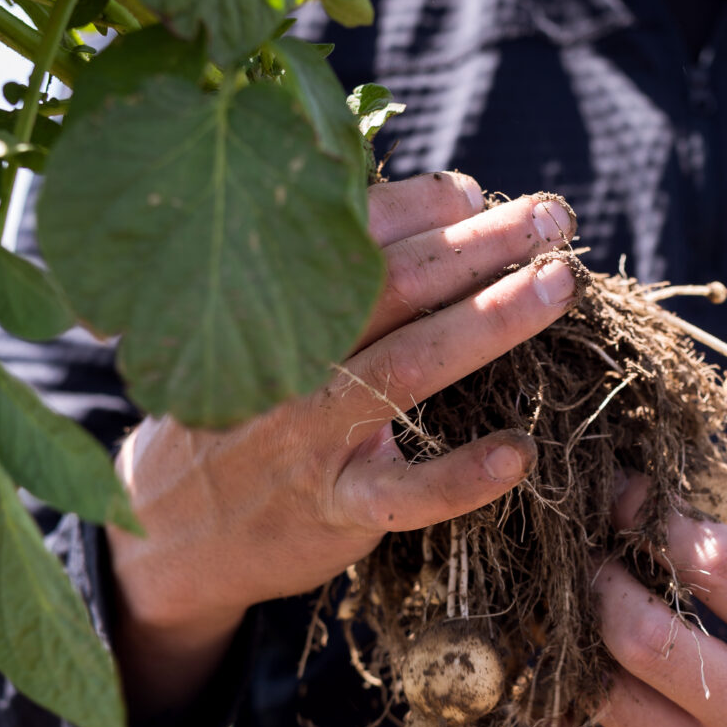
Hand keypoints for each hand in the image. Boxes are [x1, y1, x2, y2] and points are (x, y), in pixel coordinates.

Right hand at [106, 174, 577, 718]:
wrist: (170, 532)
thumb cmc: (247, 413)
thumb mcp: (272, 330)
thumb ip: (353, 266)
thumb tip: (457, 195)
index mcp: (275, 305)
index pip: (349, 234)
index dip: (418, 206)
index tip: (474, 195)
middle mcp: (292, 358)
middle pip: (393, 286)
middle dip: (477, 245)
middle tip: (551, 217)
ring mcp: (310, 435)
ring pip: (405, 369)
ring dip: (488, 322)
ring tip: (556, 286)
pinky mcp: (332, 508)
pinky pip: (402, 493)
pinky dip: (460, 474)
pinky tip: (517, 453)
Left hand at [534, 481, 726, 726]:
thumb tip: (663, 505)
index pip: (710, 562)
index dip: (649, 516)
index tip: (623, 497)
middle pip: (636, 635)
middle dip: (596, 582)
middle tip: (589, 562)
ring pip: (601, 701)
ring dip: (567, 650)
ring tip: (566, 622)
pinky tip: (564, 695)